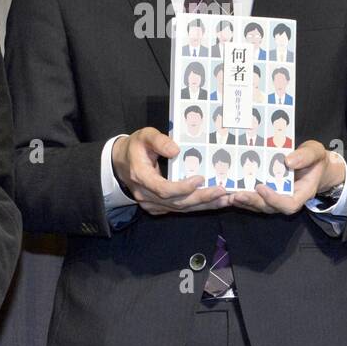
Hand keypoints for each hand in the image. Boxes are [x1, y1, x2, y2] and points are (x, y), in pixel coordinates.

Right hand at [112, 128, 230, 214]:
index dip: (182, 187)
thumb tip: (176, 150)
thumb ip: (159, 140)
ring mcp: (150, 204)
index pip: (163, 189)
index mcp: (140, 176)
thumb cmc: (136, 146)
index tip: (199, 179)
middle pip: (176, 202)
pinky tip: (214, 202)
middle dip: (201, 198)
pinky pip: (179, 210)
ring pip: (180, 209)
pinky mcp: (157, 207)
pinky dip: (197, 207)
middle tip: (222, 192)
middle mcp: (145, 194)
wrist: (122, 163)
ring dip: (203, 205)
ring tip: (225, 199)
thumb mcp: (145, 135)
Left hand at [228, 140, 344, 215]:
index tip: (261, 187)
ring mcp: (276, 198)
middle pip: (269, 207)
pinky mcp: (266, 194)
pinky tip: (228, 192)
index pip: (289, 204)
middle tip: (237, 194)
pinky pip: (254, 199)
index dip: (274, 199)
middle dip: (253, 201)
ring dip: (243, 202)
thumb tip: (288, 161)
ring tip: (229, 195)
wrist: (313, 164)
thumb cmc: (315, 159)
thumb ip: (305, 156)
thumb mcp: (315, 152)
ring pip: (259, 205)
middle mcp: (287, 199)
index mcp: (302, 193)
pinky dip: (241, 197)